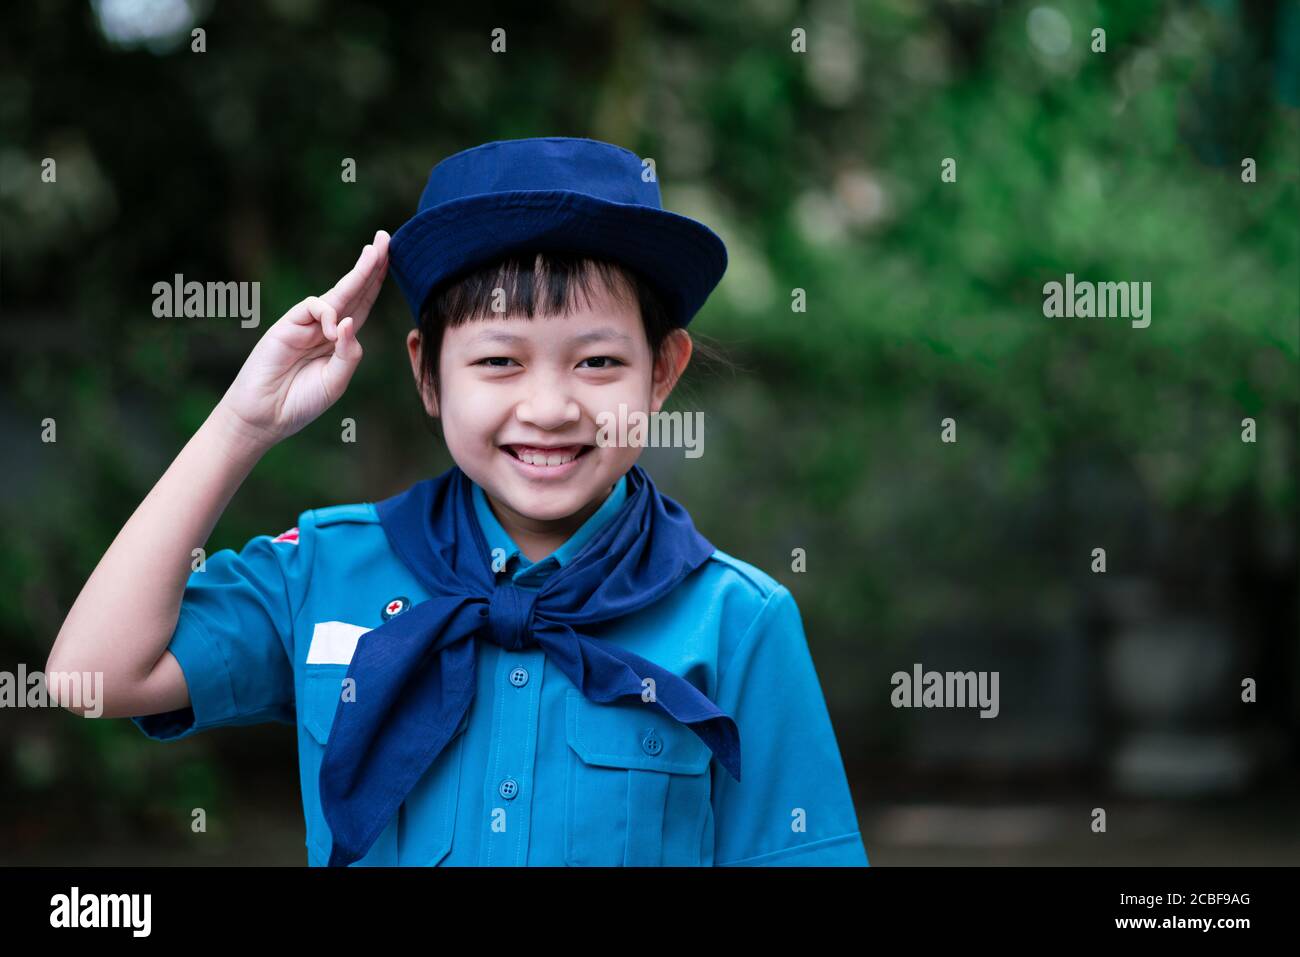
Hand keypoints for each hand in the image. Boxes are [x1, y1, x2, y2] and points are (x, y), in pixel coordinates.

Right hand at [218, 230, 388, 448]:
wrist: (266, 416)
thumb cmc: (301, 401)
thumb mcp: (335, 381)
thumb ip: (348, 354)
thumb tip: (349, 323)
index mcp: (341, 339)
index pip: (363, 304)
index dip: (377, 283)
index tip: (393, 259)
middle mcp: (326, 327)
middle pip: (354, 290)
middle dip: (371, 264)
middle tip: (385, 237)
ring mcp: (307, 325)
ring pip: (337, 293)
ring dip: (358, 273)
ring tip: (374, 255)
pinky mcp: (288, 325)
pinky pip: (314, 307)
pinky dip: (328, 313)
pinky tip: (333, 330)